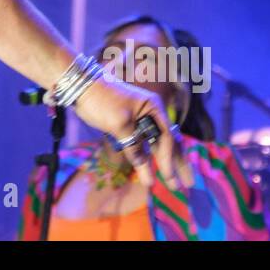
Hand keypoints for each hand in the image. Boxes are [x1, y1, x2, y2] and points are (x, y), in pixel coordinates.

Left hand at [72, 72, 192, 189]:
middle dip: (179, 164)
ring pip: (158, 145)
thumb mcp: (119, 124)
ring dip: (166, 163)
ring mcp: (141, 120)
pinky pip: (144, 145)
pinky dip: (148, 158)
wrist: (80, 85)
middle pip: (169, 142)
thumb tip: (146, 173)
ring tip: (176, 183)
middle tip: (189, 184)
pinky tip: (151, 172)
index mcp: (153, 108)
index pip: (167, 137)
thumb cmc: (101, 100)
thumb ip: (133, 147)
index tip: (168, 176)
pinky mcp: (129, 126)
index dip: (169, 158)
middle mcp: (151, 114)